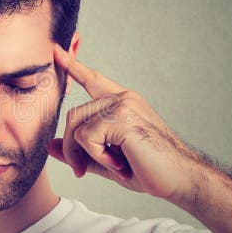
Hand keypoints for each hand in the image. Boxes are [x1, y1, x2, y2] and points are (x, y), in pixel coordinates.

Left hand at [47, 43, 200, 202]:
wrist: (181, 179)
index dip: (73, 67)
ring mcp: (124, 105)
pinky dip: (98, 157)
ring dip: (85, 154)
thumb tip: (50, 146)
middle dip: (71, 148)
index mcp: (123, 103)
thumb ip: (80, 152)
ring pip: (76, 126)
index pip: (93, 80)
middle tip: (81, 171)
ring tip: (113, 165)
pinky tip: (119, 163)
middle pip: (73, 115)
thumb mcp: (107, 160)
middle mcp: (123, 98)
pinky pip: (87, 137)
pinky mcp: (123, 118)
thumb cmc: (150, 170)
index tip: (57, 52)